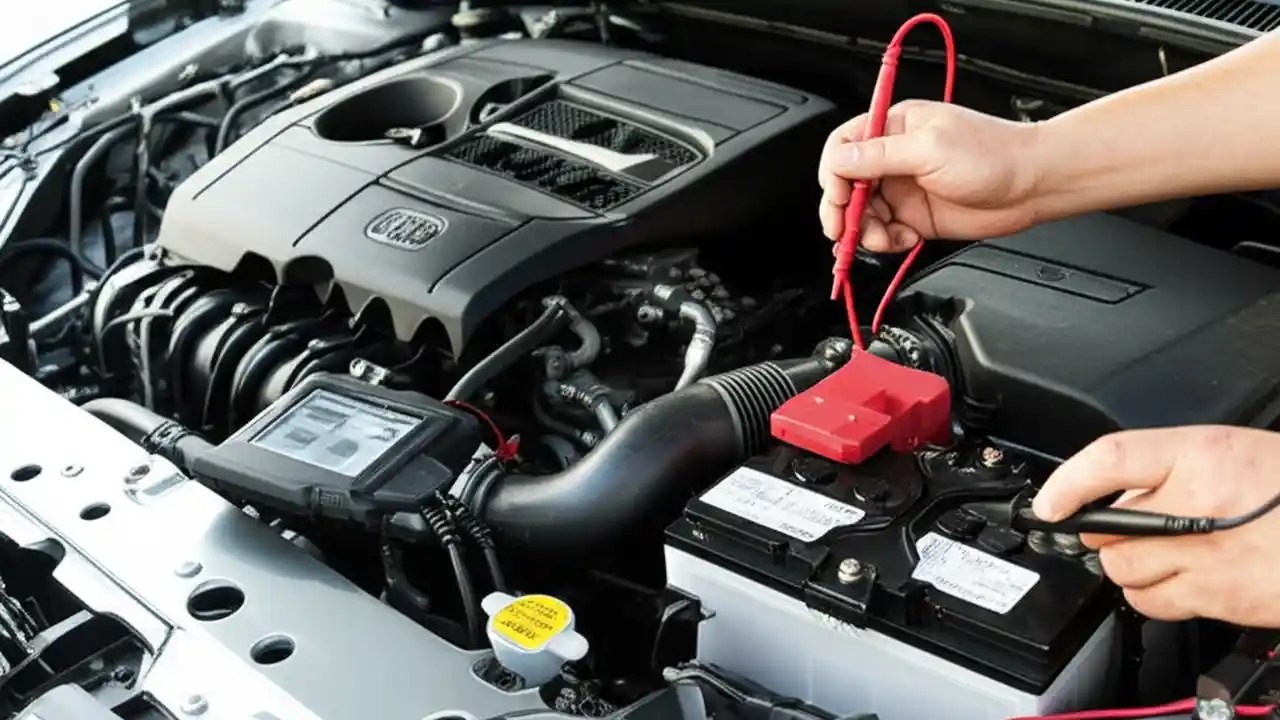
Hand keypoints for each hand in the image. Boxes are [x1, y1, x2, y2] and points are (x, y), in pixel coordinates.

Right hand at [818, 100, 1043, 250]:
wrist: (1032, 185)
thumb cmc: (993, 155)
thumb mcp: (929, 149)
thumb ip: (879, 155)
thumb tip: (838, 160)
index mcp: (893, 128)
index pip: (842, 148)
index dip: (833, 176)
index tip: (838, 199)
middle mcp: (893, 158)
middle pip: (846, 187)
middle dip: (842, 212)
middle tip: (845, 233)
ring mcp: (903, 189)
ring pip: (862, 215)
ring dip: (866, 232)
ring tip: (885, 240)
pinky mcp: (915, 217)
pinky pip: (885, 234)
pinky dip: (887, 242)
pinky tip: (904, 240)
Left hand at [1032, 426, 1279, 625]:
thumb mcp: (1243, 454)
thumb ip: (1181, 466)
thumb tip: (1123, 487)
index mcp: (1206, 454)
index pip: (1111, 459)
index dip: (1069, 482)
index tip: (1050, 500)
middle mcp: (1200, 503)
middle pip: (1107, 527)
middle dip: (1109, 529)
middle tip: (1135, 525)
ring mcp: (1208, 556)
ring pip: (1122, 570)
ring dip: (1128, 565)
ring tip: (1162, 552)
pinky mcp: (1220, 598)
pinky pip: (1153, 603)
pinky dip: (1152, 596)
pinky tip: (1180, 579)